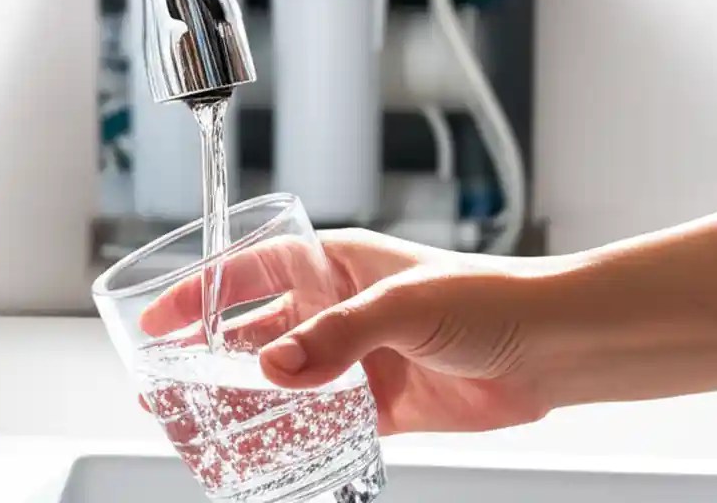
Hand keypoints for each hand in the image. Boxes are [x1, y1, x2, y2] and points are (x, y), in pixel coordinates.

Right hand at [139, 229, 556, 434]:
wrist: (556, 347)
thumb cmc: (492, 298)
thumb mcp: (405, 303)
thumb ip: (338, 336)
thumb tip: (274, 369)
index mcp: (338, 264)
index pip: (252, 270)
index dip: (201, 291)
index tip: (160, 317)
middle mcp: (341, 309)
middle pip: (257, 330)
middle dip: (210, 355)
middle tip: (166, 381)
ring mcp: (359, 358)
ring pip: (284, 380)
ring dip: (244, 399)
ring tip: (200, 423)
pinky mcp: (383, 406)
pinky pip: (322, 423)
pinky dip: (292, 436)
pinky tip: (264, 452)